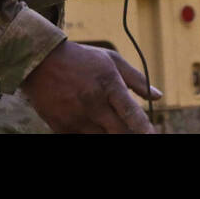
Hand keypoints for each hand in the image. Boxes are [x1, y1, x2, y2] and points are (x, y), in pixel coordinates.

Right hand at [21, 41, 161, 132]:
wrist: (41, 62)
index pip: (131, 113)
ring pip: (101, 138)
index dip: (144, 128)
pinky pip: (83, 139)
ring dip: (110, 134)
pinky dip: (92, 134)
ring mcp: (76, 117)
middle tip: (134, 131)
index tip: (152, 135)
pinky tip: (95, 125)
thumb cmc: (82, 59)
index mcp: (108, 84)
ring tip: (111, 124)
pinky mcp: (62, 128)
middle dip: (130, 134)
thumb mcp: (111, 60)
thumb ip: (136, 79)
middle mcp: (93, 103)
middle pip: (119, 132)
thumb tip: (158, 96)